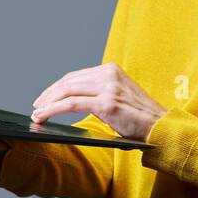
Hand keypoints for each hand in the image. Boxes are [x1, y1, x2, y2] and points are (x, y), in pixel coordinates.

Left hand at [29, 61, 165, 142]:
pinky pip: (71, 104)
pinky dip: (53, 110)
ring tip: (37, 114)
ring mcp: (108, 87)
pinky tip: (43, 116)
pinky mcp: (106, 103)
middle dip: (49, 94)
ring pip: (67, 91)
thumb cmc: (140, 119)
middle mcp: (109, 74)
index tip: (45, 97)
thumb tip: (71, 101)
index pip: (75, 76)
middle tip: (36, 106)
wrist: (161, 128)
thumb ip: (99, 93)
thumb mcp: (119, 97)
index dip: (57, 87)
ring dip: (47, 103)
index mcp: (111, 70)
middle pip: (68, 81)